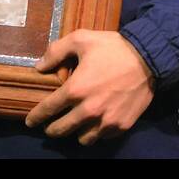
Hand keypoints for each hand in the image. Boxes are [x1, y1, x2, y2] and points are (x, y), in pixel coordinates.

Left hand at [25, 29, 155, 145]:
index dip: (35, 117)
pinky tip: (95, 124)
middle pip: (61, 130)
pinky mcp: (121, 126)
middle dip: (51, 130)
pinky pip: (102, 137)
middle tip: (49, 127)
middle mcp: (88, 111)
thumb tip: (39, 67)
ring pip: (82, 139)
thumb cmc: (113, 48)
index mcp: (75, 90)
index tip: (30, 122)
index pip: (47, 110)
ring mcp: (105, 121)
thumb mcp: (81, 39)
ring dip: (75, 133)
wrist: (149, 58)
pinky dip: (95, 133)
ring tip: (75, 125)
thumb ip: (56, 51)